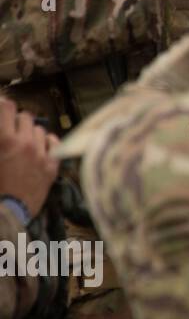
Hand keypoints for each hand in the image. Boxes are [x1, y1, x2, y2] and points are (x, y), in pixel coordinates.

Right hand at [0, 97, 57, 218]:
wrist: (6, 212)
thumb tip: (2, 130)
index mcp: (4, 140)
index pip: (7, 108)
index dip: (3, 106)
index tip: (2, 109)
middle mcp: (25, 143)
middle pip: (25, 117)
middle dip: (16, 121)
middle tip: (11, 131)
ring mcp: (41, 154)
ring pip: (40, 129)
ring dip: (31, 133)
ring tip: (23, 143)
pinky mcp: (52, 166)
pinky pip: (54, 143)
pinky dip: (47, 143)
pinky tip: (40, 147)